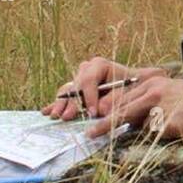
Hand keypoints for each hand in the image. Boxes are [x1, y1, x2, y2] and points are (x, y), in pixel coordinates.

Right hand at [42, 57, 166, 120]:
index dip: (89, 97)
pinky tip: (46, 111)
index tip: (92, 113)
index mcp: (99, 65)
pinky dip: (57, 105)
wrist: (136, 87)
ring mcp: (78, 80)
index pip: (89, 80)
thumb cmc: (133, 88)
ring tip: (56, 116)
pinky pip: (64, 97)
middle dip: (72, 103)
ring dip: (61, 105)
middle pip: (75, 86)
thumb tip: (97, 110)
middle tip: (68, 117)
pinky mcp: (75, 91)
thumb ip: (113, 100)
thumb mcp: (127, 93)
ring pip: (67, 92)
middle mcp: (85, 70)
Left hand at [85, 75, 182, 140]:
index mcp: (151, 83)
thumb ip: (148, 102)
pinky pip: (155, 134)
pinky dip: (161, 134)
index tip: (92, 119)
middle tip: (88, 133)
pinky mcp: (167, 124)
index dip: (107, 111)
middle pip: (121, 110)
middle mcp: (152, 93)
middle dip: (103, 123)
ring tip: (123, 129)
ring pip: (137, 123)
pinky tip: (175, 127)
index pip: (123, 98)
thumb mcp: (168, 91)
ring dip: (132, 128)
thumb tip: (128, 119)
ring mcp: (159, 108)